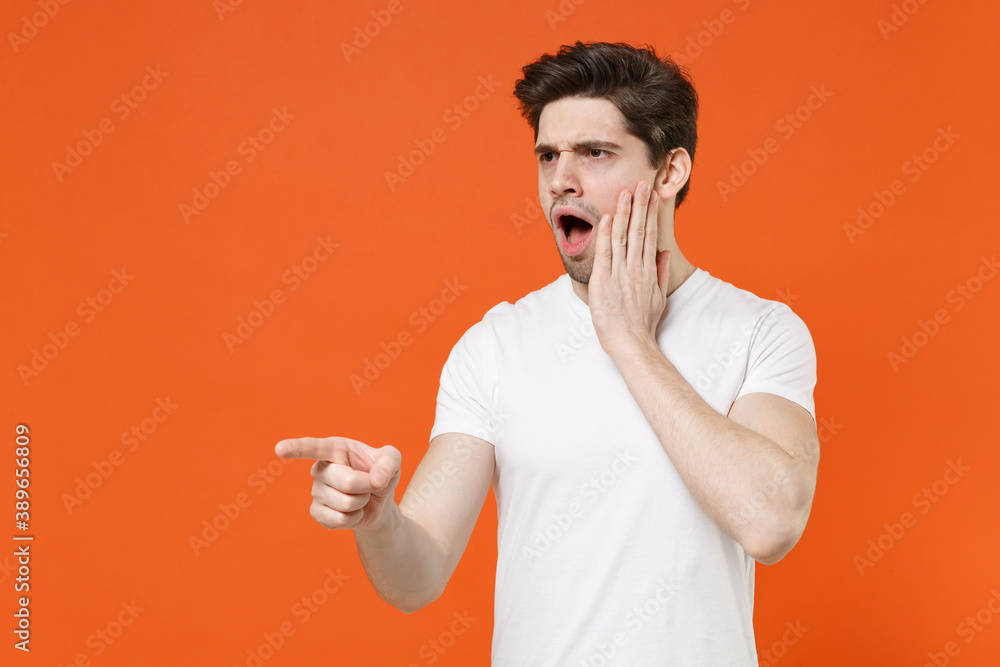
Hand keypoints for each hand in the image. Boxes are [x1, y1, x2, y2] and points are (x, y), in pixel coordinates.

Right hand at [275, 436, 401, 530]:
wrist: (377, 499)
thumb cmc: (380, 471)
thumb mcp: (392, 460)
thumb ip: (389, 462)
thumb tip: (376, 479)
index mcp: (334, 448)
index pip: (313, 447)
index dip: (296, 448)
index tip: (280, 449)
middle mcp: (320, 468)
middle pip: (348, 482)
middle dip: (368, 486)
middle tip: (370, 484)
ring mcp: (315, 491)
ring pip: (346, 503)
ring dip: (362, 503)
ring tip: (360, 495)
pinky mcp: (316, 512)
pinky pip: (339, 520)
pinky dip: (355, 518)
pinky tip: (352, 510)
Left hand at [589, 180, 671, 355]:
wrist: (632, 342)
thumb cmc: (643, 323)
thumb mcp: (658, 296)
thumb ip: (660, 272)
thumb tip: (665, 253)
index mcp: (648, 270)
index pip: (650, 235)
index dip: (650, 213)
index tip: (651, 195)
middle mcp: (636, 268)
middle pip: (640, 230)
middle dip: (641, 205)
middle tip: (642, 184)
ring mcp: (621, 274)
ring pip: (623, 236)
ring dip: (625, 213)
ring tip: (626, 192)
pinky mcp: (605, 281)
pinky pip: (606, 253)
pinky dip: (607, 234)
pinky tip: (609, 217)